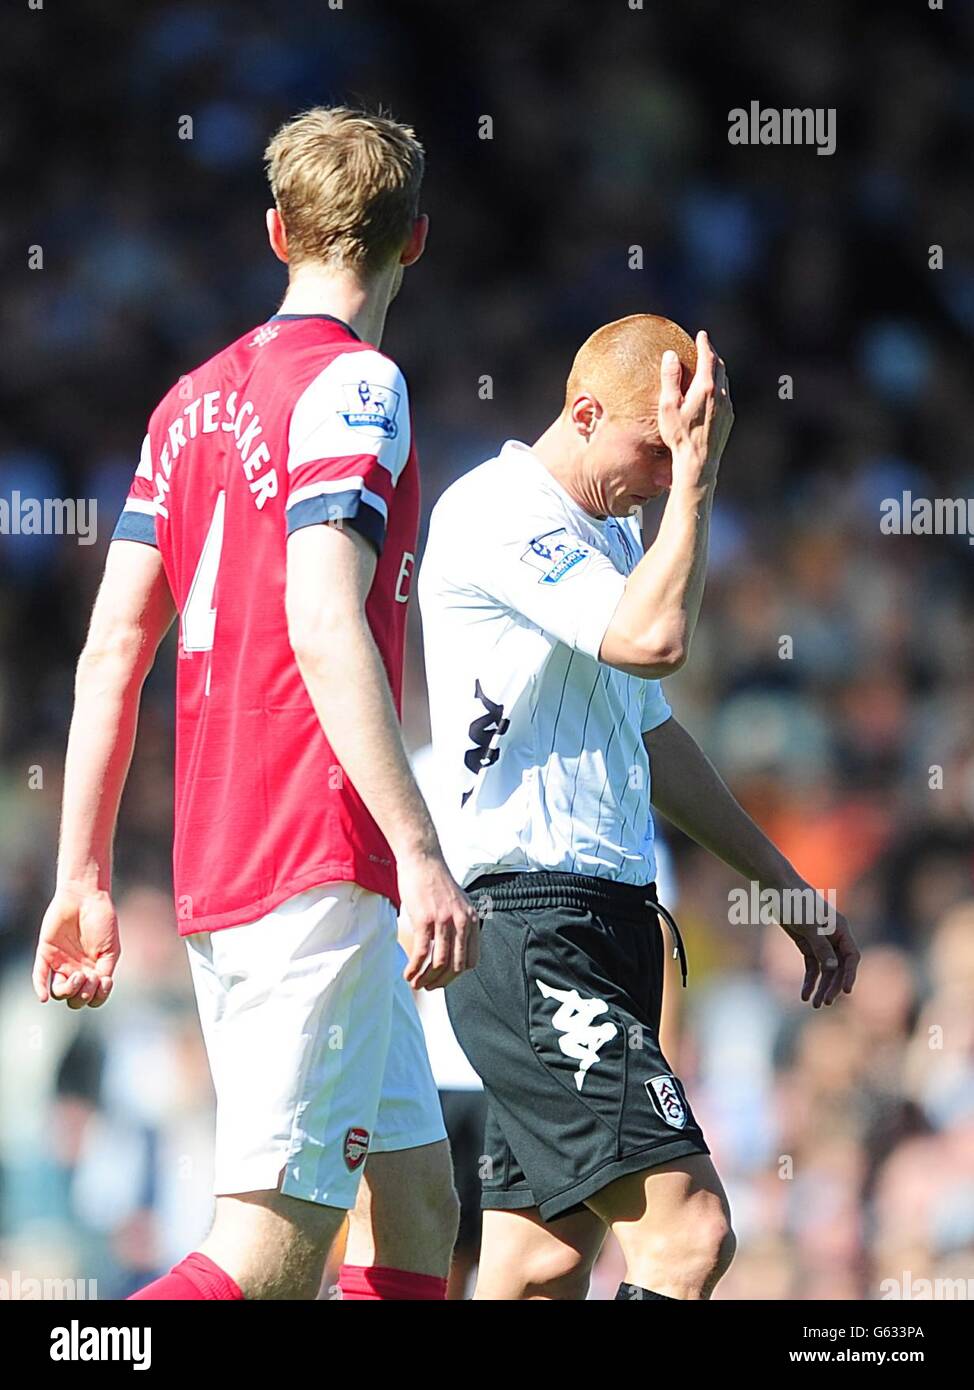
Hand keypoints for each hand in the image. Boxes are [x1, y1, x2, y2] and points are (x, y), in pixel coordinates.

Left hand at [32, 887, 119, 1007]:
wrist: (85, 897)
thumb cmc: (102, 920)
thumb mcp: (111, 949)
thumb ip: (105, 970)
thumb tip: (97, 989)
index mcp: (94, 969)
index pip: (93, 996)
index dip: (99, 996)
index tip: (105, 981)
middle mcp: (76, 969)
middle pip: (75, 998)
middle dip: (83, 995)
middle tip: (89, 977)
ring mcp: (60, 962)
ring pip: (58, 992)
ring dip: (68, 990)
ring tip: (77, 976)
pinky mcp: (46, 953)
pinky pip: (39, 975)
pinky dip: (39, 988)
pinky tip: (43, 997)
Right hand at [398, 852, 479, 989]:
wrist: (422, 859)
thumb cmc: (435, 880)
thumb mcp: (457, 902)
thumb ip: (459, 923)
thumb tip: (453, 947)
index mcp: (471, 920)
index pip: (471, 960)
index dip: (457, 976)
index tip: (444, 979)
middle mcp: (462, 922)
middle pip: (456, 966)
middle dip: (442, 982)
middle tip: (428, 987)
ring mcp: (444, 921)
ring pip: (439, 963)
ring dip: (426, 979)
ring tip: (416, 983)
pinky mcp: (425, 919)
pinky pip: (422, 953)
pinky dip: (414, 969)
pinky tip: (407, 973)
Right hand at [658, 330, 732, 482]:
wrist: (698, 463)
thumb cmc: (679, 436)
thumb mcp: (669, 406)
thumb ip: (670, 379)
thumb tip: (671, 355)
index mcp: (706, 388)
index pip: (708, 357)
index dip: (704, 344)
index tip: (701, 334)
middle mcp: (721, 395)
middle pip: (720, 366)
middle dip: (713, 354)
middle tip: (705, 347)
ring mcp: (727, 407)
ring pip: (725, 381)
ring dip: (717, 370)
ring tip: (709, 366)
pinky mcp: (729, 419)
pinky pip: (726, 395)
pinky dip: (720, 386)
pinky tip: (713, 392)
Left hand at [781, 903, 859, 1008]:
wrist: (775, 887)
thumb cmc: (793, 901)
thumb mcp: (807, 925)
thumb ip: (820, 946)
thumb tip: (832, 968)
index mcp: (840, 928)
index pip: (852, 957)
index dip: (850, 975)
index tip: (845, 991)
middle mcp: (834, 936)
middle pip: (839, 967)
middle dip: (832, 985)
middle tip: (825, 1003)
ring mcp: (820, 940)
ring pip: (825, 969)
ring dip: (821, 986)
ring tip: (814, 1004)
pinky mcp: (807, 943)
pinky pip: (812, 966)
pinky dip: (809, 980)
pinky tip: (805, 995)